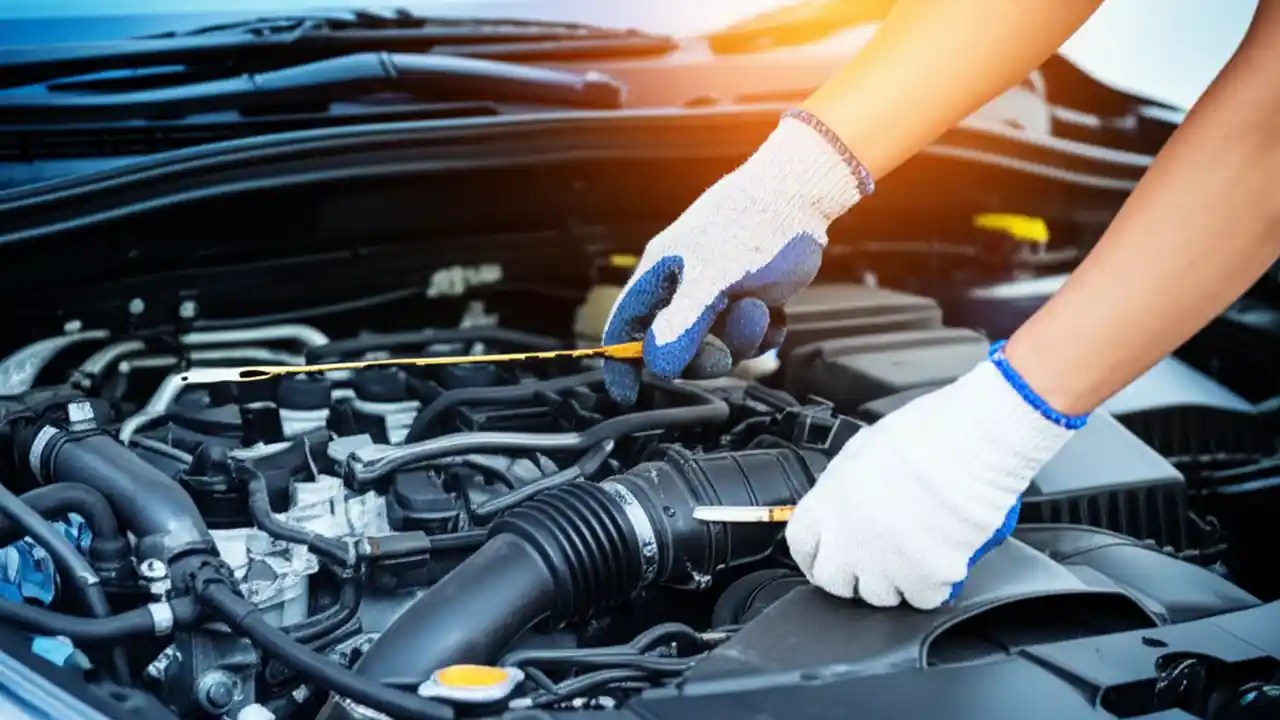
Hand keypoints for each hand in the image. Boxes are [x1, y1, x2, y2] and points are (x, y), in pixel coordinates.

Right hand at [602, 110, 872, 404]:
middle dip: (704, 354)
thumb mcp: (713, 278)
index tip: (629, 393)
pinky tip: (775, 313)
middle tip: (725, 347)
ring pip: (718, 346)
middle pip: (675, 349)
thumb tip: (659, 364)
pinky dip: (764, 333)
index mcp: (660, 275)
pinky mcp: (749, 298)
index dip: (621, 362)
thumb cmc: (751, 222)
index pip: (624, 327)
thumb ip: (684, 323)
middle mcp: (684, 288)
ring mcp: (717, 295)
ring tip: (758, 308)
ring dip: (741, 339)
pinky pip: (749, 338)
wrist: (801, 196)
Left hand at [785, 343, 1087, 609]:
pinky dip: (934, 586)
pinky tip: (941, 560)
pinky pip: (924, 599)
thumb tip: (849, 501)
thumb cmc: (925, 434)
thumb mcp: (863, 451)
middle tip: (874, 562)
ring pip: (879, 596)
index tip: (826, 557)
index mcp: (827, 504)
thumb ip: (846, 487)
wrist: (972, 443)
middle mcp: (849, 541)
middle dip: (851, 575)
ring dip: (893, 582)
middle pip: (834, 581)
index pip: (801, 547)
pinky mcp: (926, 579)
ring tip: (913, 554)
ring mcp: (885, 565)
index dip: (815, 554)